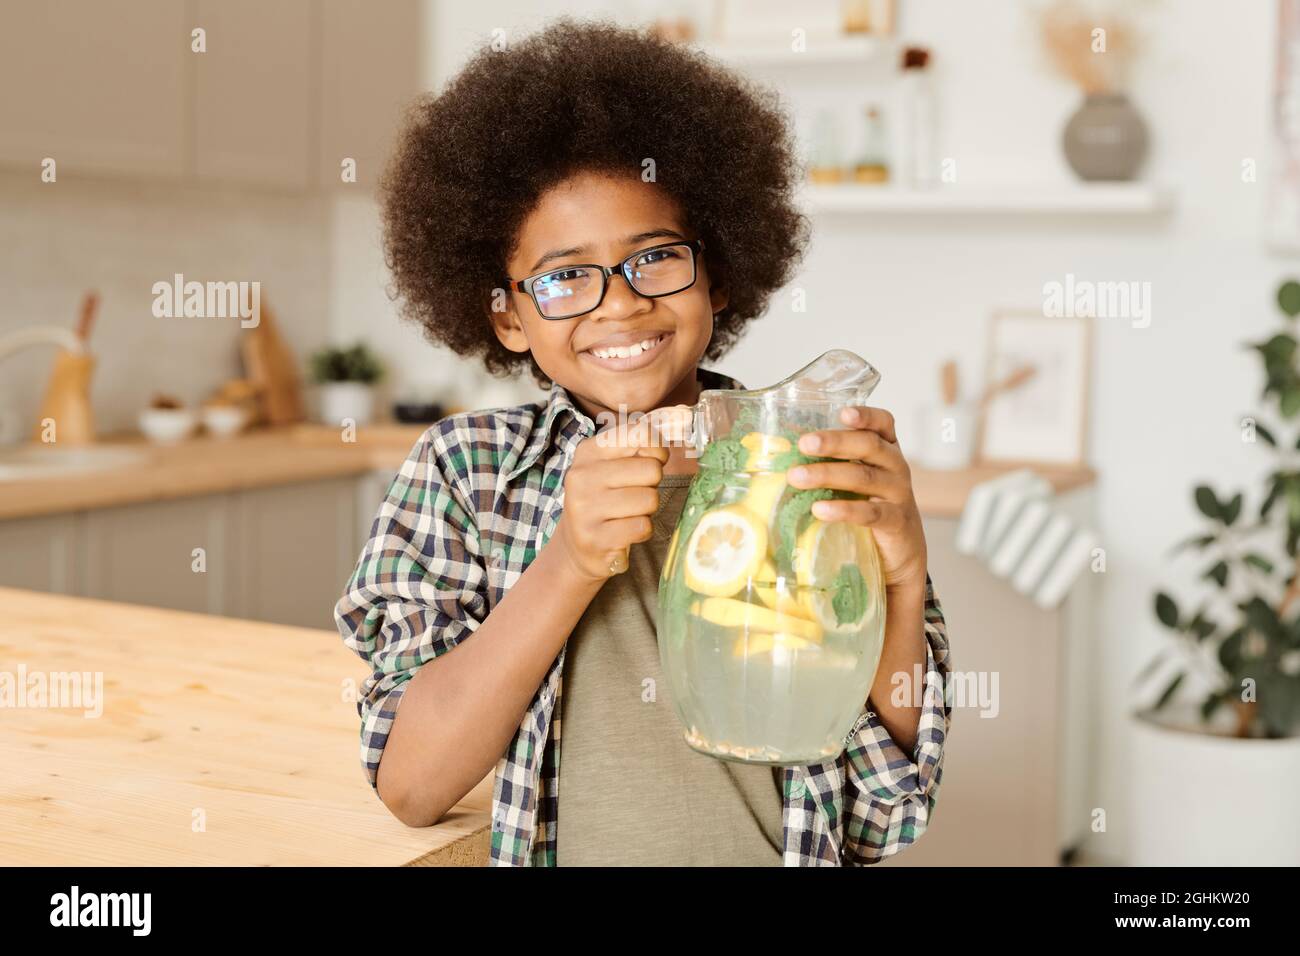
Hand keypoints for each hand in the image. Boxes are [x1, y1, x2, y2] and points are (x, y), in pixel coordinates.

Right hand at [550, 407, 683, 583]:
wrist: (576, 546)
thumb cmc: (604, 501)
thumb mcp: (610, 467)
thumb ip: (635, 447)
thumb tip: (674, 428)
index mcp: (589, 451)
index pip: (639, 433)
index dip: (657, 450)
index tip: (652, 462)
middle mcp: (582, 476)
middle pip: (651, 470)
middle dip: (652, 485)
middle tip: (635, 495)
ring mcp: (585, 508)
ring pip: (649, 499)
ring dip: (647, 510)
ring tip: (628, 514)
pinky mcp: (595, 538)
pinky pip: (642, 527)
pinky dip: (642, 531)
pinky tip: (625, 531)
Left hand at [785, 405, 927, 594]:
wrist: (901, 551)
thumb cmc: (870, 506)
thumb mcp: (857, 480)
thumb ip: (832, 463)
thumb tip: (780, 453)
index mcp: (886, 450)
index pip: (883, 423)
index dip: (866, 415)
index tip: (843, 412)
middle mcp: (896, 466)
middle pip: (869, 446)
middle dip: (834, 442)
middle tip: (804, 444)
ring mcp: (899, 493)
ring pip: (864, 477)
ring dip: (827, 474)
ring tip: (796, 477)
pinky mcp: (896, 522)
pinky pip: (869, 513)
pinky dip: (843, 509)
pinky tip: (820, 509)